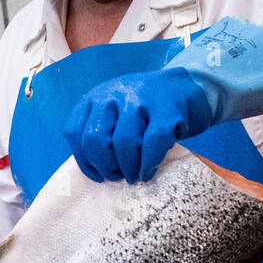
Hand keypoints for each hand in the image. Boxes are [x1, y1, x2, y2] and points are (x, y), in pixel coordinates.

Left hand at [63, 67, 213, 183]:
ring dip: (127, 168)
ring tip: (134, 176)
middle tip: (117, 176)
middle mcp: (115, 94)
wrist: (186, 86)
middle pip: (95, 140)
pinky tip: (148, 172)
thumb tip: (93, 168)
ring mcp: (141, 100)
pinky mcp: (166, 110)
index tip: (97, 175)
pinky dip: (148, 164)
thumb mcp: (116, 111)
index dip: (84, 161)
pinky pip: (152, 144)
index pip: (75, 131)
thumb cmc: (147, 109)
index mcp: (97, 96)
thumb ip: (101, 130)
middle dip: (105, 166)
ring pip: (123, 144)